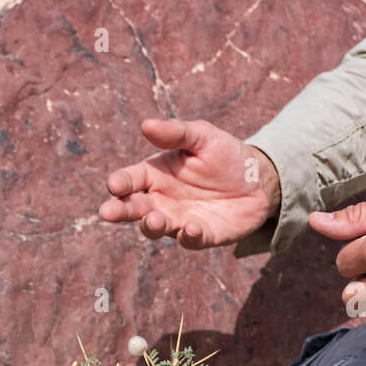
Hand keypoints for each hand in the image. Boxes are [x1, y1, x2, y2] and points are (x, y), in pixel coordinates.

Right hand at [99, 118, 280, 248]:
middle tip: (107, 212)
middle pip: (132, 208)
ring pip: (154, 228)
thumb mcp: (203, 137)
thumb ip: (176, 132)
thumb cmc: (224, 155)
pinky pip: (189, 240)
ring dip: (150, 226)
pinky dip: (188, 237)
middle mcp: (160, 200)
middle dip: (119, 211)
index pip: (130, 179)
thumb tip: (146, 124)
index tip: (114, 184)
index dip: (119, 182)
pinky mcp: (200, 236)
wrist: (258, 180)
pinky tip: (191, 228)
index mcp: (155, 174)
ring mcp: (178, 220)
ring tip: (154, 219)